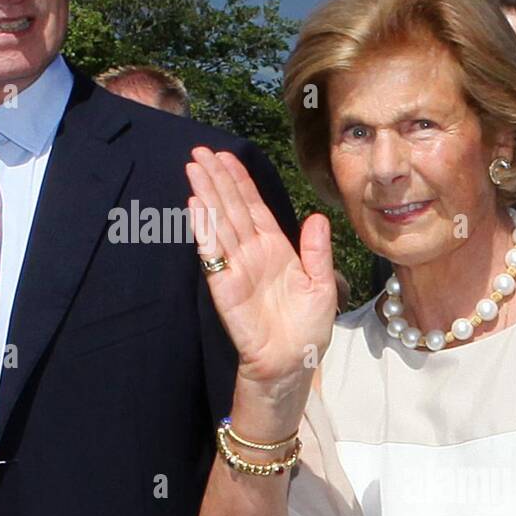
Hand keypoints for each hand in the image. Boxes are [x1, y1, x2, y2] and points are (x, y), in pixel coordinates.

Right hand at [185, 147, 335, 388]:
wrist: (294, 363)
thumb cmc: (308, 329)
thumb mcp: (322, 284)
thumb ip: (317, 250)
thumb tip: (316, 216)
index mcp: (274, 248)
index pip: (252, 206)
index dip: (238, 181)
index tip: (224, 156)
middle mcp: (251, 253)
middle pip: (229, 208)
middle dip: (215, 179)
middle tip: (198, 151)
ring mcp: (236, 268)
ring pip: (218, 224)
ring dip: (205, 195)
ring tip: (193, 169)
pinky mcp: (225, 287)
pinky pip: (213, 254)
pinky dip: (204, 230)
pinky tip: (195, 206)